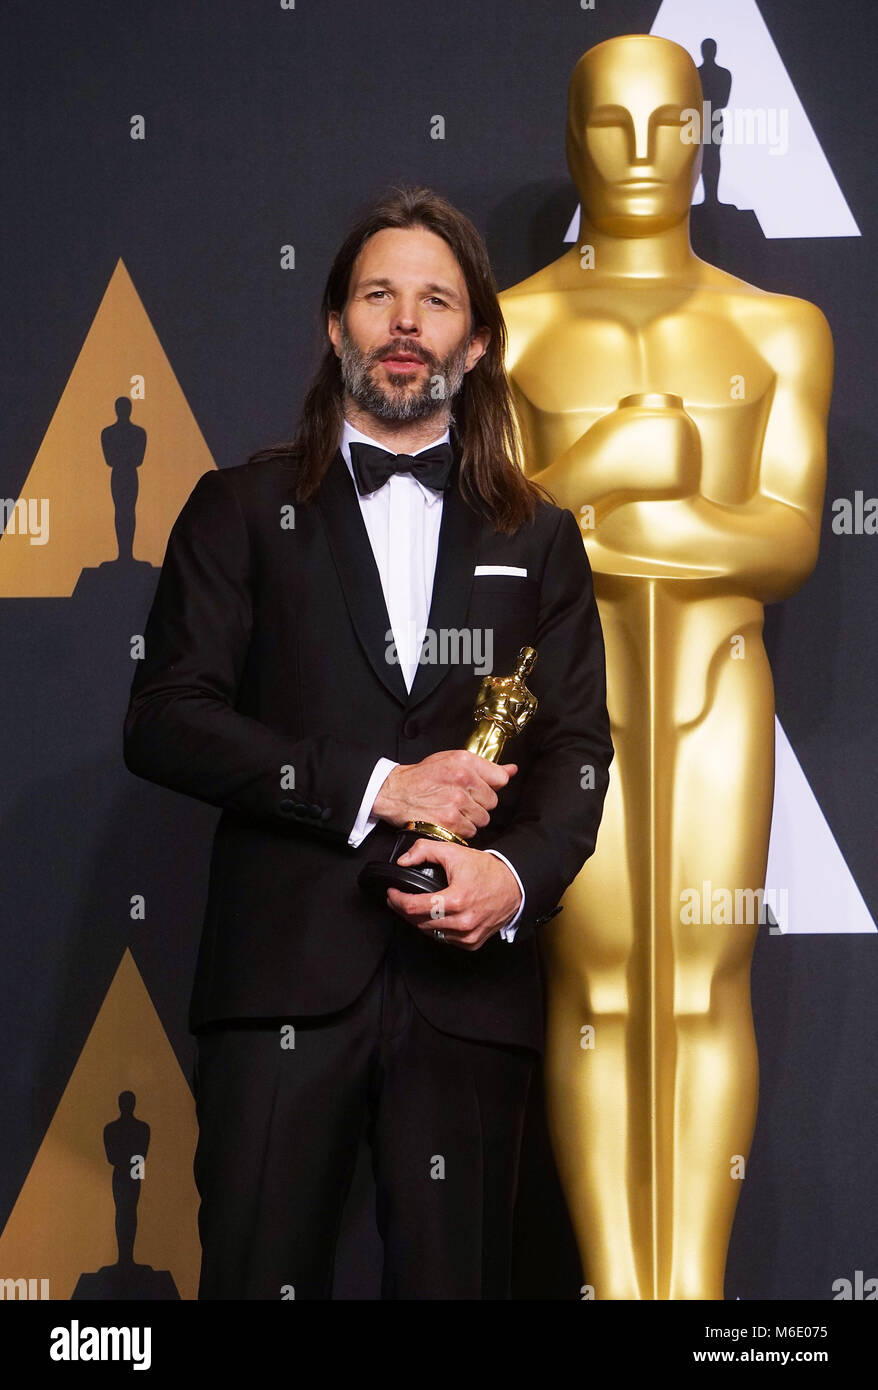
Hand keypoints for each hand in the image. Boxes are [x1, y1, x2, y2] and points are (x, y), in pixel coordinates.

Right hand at [372, 750, 516, 839]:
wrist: (394, 792)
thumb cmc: (422, 776)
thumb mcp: (451, 760)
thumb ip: (483, 766)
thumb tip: (511, 770)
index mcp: (465, 762)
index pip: (500, 779)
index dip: (491, 786)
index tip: (480, 789)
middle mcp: (463, 780)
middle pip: (492, 802)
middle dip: (479, 804)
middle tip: (461, 800)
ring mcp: (457, 802)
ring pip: (483, 819)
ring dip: (471, 819)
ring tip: (453, 810)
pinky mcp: (449, 821)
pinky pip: (470, 832)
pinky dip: (460, 830)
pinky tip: (447, 820)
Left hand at [385, 839, 521, 950]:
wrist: (514, 885)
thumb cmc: (487, 870)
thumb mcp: (454, 852)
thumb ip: (424, 850)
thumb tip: (403, 860)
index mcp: (456, 900)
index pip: (414, 907)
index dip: (397, 899)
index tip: (392, 893)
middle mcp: (462, 922)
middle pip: (418, 922)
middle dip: (404, 910)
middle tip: (399, 899)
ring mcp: (468, 935)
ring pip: (430, 933)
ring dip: (418, 920)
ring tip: (414, 907)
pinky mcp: (472, 942)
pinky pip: (445, 940)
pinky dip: (436, 929)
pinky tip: (434, 917)